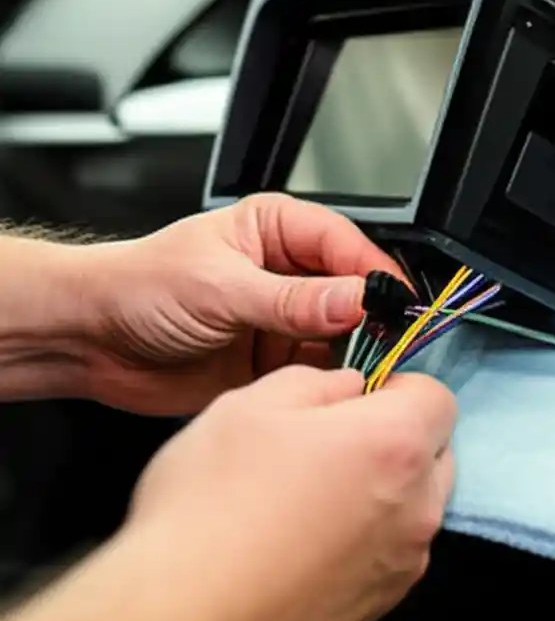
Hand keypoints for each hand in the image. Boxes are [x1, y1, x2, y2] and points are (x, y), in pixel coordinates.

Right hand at [0, 366, 457, 620]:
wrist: (186, 618)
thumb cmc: (211, 507)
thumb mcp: (248, 406)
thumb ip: (316, 382)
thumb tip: (347, 386)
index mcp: (395, 444)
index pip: (436, 396)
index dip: (394, 388)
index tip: (351, 399)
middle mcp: (418, 505)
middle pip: (433, 452)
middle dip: (395, 438)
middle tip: (327, 447)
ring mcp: (406, 559)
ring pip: (414, 504)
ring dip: (381, 491)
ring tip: (309, 499)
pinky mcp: (385, 601)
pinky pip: (392, 550)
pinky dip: (365, 537)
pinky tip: (308, 542)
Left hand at [80, 193, 404, 413]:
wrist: (91, 342)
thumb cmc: (138, 288)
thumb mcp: (220, 288)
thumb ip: (292, 300)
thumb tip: (355, 300)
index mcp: (278, 230)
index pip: (348, 244)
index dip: (375, 274)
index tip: (397, 304)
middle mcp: (289, 272)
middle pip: (355, 292)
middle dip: (371, 318)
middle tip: (388, 343)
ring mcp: (285, 318)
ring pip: (345, 336)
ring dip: (353, 354)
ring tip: (362, 370)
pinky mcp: (276, 361)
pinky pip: (321, 372)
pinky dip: (330, 383)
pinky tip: (332, 390)